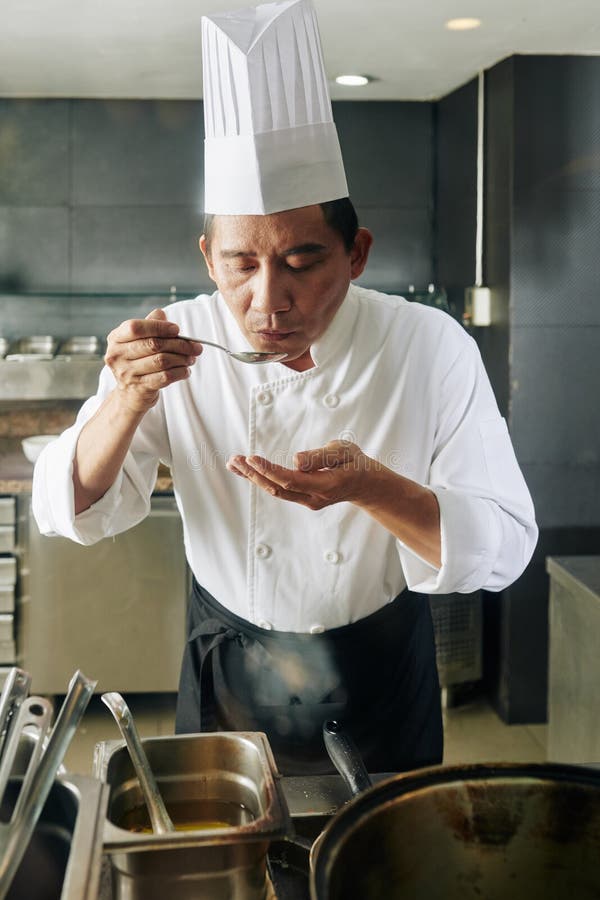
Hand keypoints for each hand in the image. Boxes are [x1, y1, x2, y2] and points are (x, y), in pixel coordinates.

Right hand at [104, 309, 202, 412]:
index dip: (158, 327)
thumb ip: (149, 326)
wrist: (130, 394)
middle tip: (196, 346)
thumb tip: (161, 313)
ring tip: (192, 358)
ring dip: (182, 359)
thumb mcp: (138, 342)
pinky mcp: (140, 387)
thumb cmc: (137, 362)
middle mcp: (117, 355)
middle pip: (153, 344)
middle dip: (179, 344)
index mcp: (116, 339)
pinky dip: (180, 372)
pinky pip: (165, 377)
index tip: (177, 329)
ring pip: (162, 361)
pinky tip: (186, 370)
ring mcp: (127, 373)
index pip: (136, 328)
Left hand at [227, 440, 379, 509]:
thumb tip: (295, 460)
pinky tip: (245, 470)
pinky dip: (260, 479)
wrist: (365, 484)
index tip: (251, 458)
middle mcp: (314, 498)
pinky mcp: (302, 498)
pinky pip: (278, 489)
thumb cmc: (355, 463)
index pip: (291, 480)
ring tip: (233, 463)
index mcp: (326, 485)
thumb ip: (321, 456)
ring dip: (253, 477)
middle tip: (234, 460)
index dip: (269, 470)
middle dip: (254, 474)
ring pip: (275, 491)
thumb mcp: (345, 452)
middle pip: (278, 489)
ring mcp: (307, 500)